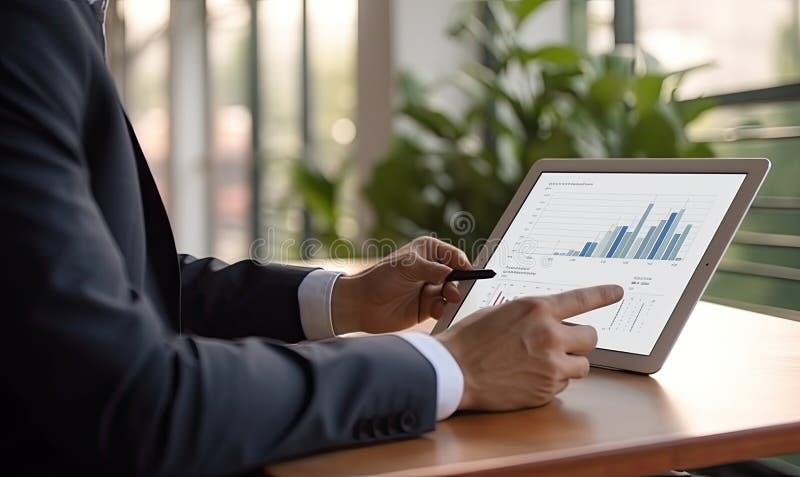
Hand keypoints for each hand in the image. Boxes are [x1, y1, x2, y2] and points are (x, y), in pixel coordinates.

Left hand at [331, 236, 471, 333]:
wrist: (362, 304)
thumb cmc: (381, 278)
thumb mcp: (408, 267)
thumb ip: (432, 269)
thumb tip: (452, 274)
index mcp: (429, 251)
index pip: (454, 256)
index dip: (463, 265)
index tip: (468, 274)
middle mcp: (432, 269)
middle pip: (457, 275)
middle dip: (459, 283)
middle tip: (453, 292)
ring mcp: (430, 288)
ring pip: (452, 292)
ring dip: (451, 297)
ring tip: (446, 300)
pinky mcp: (427, 306)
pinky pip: (443, 307)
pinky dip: (443, 309)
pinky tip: (436, 310)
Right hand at [437, 285, 622, 410]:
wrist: (453, 370)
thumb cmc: (469, 339)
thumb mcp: (500, 312)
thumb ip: (531, 315)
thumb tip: (548, 319)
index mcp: (537, 309)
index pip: (582, 299)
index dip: (603, 294)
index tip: (617, 291)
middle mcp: (549, 334)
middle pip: (591, 337)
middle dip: (578, 340)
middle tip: (561, 343)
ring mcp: (551, 364)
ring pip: (582, 364)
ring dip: (567, 363)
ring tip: (540, 362)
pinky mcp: (546, 389)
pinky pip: (562, 384)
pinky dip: (551, 381)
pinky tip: (527, 377)